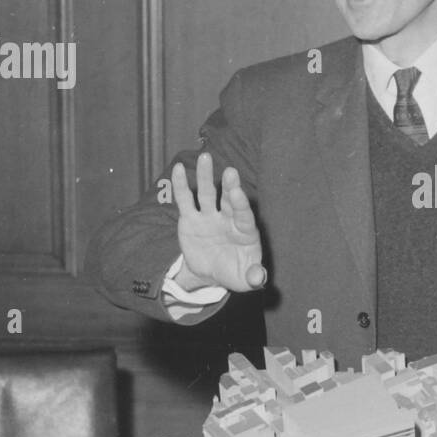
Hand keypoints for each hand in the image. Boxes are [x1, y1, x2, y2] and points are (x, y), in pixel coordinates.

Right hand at [172, 152, 266, 291]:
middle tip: (230, 172)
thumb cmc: (234, 273)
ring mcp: (209, 216)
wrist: (211, 274)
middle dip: (229, 186)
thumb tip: (258, 279)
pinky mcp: (190, 218)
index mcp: (244, 231)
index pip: (244, 215)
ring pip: (207, 193)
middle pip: (228, 200)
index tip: (237, 193)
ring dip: (205, 176)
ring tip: (205, 157)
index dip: (240, 204)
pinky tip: (178, 169)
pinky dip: (181, 185)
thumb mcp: (244, 279)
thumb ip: (252, 277)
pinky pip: (185, 200)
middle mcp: (228, 218)